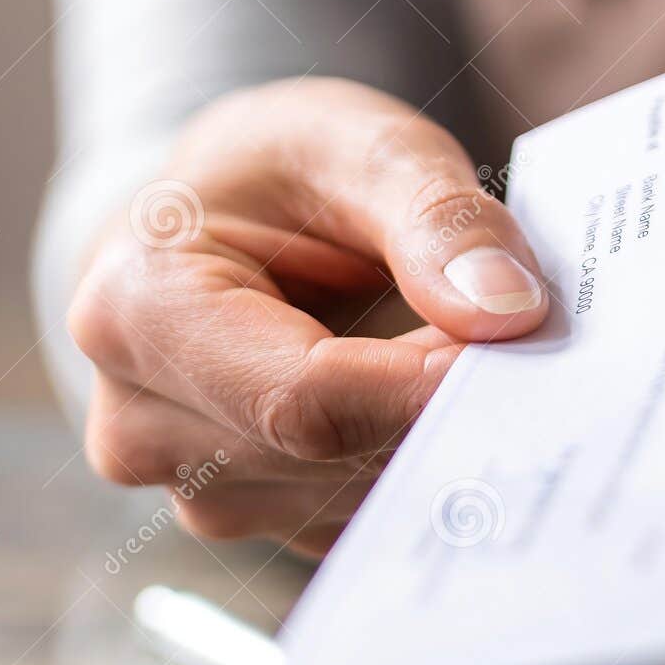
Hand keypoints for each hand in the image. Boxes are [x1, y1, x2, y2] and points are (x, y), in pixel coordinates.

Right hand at [67, 77, 548, 557]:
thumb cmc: (284, 171)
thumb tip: (508, 312)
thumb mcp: (363, 144)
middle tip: (529, 348)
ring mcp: (197, 489)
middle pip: (335, 460)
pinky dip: (426, 465)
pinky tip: (449, 405)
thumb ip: (437, 217)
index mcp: (135, 312)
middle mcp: (142, 425)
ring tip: (475, 358)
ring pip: (363, 499)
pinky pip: (368, 519)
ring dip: (439, 438)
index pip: (304, 400)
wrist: (231, 219)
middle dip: (444, 407)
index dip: (426, 386)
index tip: (523, 347)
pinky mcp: (260, 520)